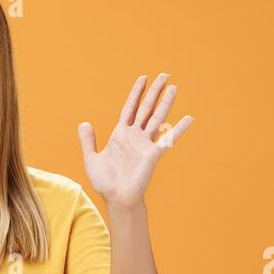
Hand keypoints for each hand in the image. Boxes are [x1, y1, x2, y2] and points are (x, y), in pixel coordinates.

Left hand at [78, 72, 192, 210]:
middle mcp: (135, 135)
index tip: (143, 77)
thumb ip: (88, 140)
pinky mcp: (153, 153)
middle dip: (155, 90)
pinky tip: (189, 118)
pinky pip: (168, 139)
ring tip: (174, 87)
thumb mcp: (91, 158)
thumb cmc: (106, 182)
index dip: (136, 92)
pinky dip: (178, 128)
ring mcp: (145, 143)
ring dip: (165, 102)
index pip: (130, 107)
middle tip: (165, 74)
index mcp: (121, 134)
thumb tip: (84, 123)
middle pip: (146, 107)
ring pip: (157, 117)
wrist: (116, 198)